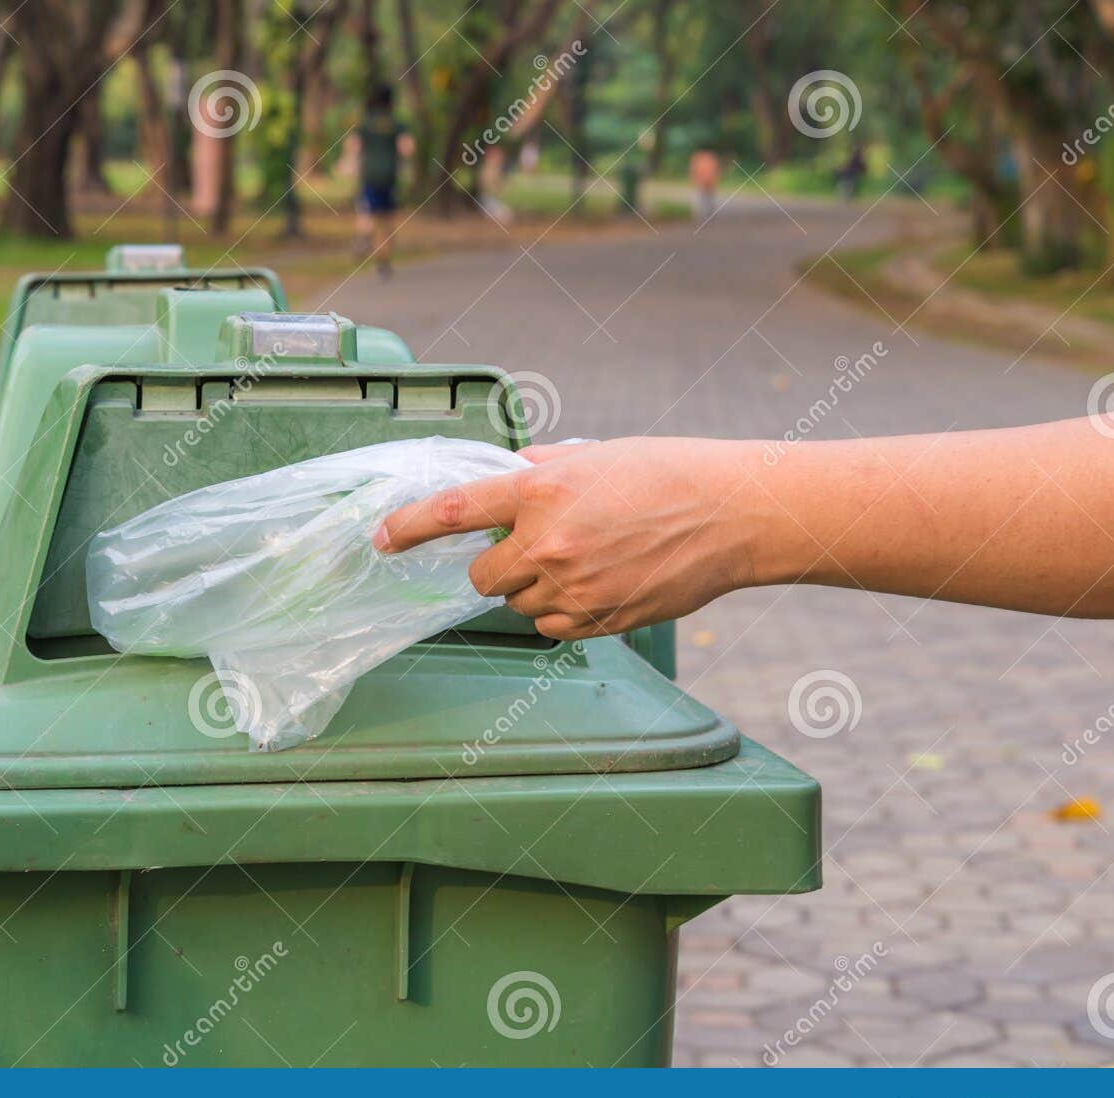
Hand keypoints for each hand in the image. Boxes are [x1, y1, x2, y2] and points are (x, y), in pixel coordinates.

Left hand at [374, 438, 765, 638]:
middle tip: (536, 545)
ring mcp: (574, 587)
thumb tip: (505, 479)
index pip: (454, 511)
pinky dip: (560, 611)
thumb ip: (540, 471)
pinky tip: (599, 583)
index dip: (408, 528)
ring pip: (517, 604)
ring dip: (532, 587)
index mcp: (541, 492)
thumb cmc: (667, 473)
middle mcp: (549, 543)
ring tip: (584, 559)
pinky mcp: (600, 620)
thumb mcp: (594, 455)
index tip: (381, 539)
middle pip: (483, 576)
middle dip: (497, 564)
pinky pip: (551, 627)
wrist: (733, 514)